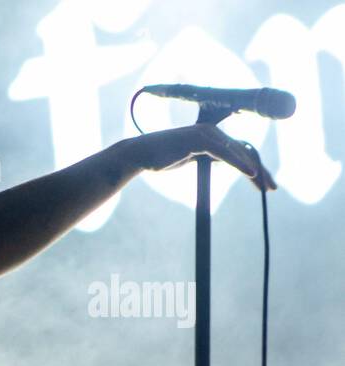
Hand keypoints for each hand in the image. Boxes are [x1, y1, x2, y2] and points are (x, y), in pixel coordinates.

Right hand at [124, 123, 275, 190]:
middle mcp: (213, 132)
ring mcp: (207, 133)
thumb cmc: (160, 157)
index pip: (240, 151)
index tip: (264, 184)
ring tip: (264, 185)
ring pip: (238, 152)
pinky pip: (225, 152)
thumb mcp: (190, 157)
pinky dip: (239, 163)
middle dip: (261, 170)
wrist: (139, 154)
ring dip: (254, 169)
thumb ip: (208, 157)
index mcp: (212, 136)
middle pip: (244, 151)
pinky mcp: (199, 139)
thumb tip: (224, 161)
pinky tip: (250, 173)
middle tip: (272, 187)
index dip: (254, 167)